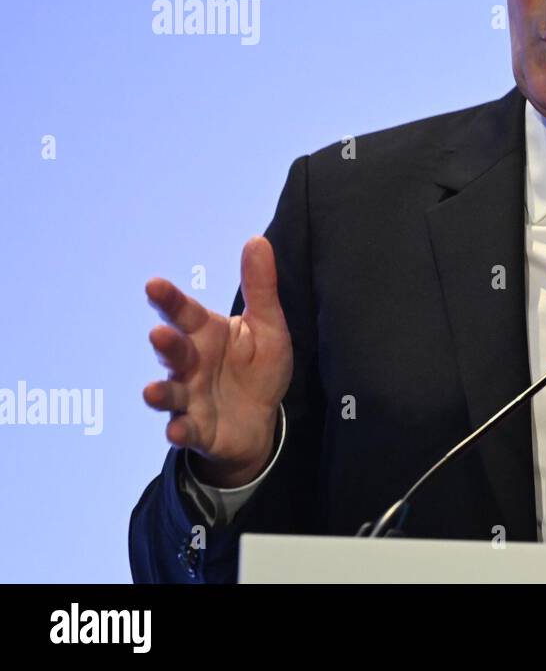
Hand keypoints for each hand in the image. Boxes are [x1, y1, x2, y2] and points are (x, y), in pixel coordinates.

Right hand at [142, 236, 292, 487]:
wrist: (262, 419)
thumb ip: (260, 287)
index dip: (169, 300)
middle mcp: (192, 364)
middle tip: (159, 335)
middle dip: (166, 344)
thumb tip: (257, 239)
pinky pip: (186, 430)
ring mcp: (191, 397)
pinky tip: (177, 429)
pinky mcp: (198, 429)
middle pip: (175, 351)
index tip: (153, 284)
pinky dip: (180, 431)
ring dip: (160, 393)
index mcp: (207, 334)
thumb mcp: (268, 325)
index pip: (185, 313)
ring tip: (151, 391)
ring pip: (171, 393)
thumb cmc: (258, 366)